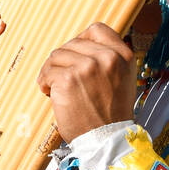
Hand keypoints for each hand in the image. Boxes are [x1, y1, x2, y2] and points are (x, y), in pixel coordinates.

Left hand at [37, 22, 136, 143]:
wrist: (107, 139)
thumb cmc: (111, 113)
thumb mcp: (122, 79)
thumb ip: (108, 59)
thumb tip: (83, 45)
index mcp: (123, 55)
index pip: (97, 29)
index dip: (82, 40)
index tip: (76, 56)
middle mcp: (107, 57)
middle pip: (72, 43)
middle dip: (63, 60)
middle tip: (61, 76)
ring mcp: (87, 67)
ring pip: (57, 55)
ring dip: (51, 71)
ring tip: (54, 86)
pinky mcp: (68, 79)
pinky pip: (47, 72)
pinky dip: (45, 82)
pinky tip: (50, 93)